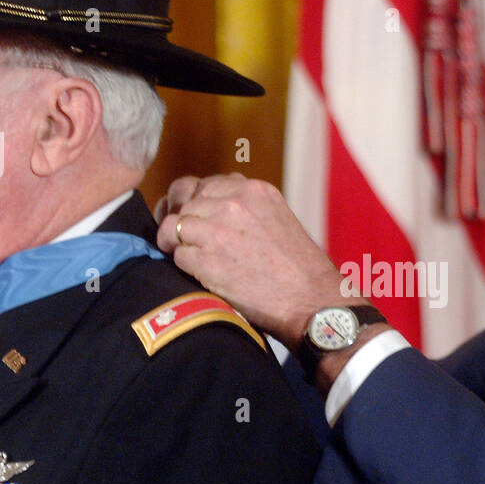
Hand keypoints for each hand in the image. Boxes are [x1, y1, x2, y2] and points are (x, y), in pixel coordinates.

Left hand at [155, 174, 348, 344]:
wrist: (311, 300)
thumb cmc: (298, 268)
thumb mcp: (277, 219)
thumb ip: (246, 208)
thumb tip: (211, 209)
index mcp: (254, 190)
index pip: (204, 184)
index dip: (191, 201)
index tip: (189, 216)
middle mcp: (234, 203)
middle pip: (183, 200)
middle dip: (178, 219)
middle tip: (177, 237)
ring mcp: (218, 230)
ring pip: (173, 226)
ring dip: (176, 243)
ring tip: (189, 258)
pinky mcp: (206, 260)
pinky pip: (177, 255)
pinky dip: (184, 266)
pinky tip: (201, 275)